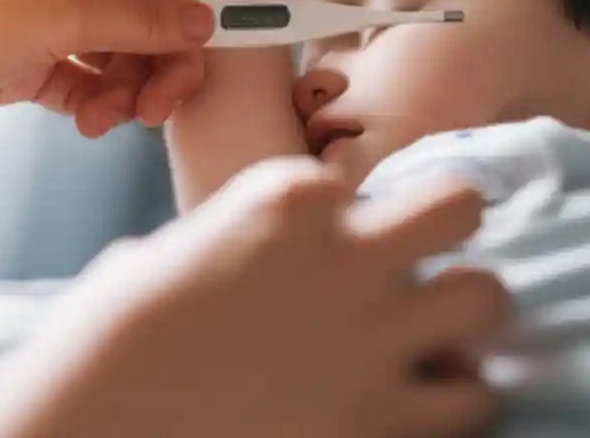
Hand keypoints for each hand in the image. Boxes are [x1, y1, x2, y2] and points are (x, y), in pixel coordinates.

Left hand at [0, 0, 309, 145]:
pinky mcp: (31, 64)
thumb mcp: (48, 18)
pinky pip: (93, 82)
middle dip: (172, 58)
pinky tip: (91, 122)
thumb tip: (200, 20)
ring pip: (128, 54)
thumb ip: (131, 21)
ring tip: (113, 118)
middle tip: (169, 100)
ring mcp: (49, 20)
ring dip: (133, 89)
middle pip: (157, 13)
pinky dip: (101, 103)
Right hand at [0, 160, 507, 437]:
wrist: (102, 424)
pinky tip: (409, 401)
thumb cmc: (106, 337)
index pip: (354, 177)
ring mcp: (375, 336)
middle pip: (458, 205)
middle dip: (443, 227)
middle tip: (410, 260)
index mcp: (285, 198)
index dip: (336, 214)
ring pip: (487, 295)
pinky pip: (474, 397)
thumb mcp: (161, 260)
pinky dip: (452, 398)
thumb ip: (225, 241)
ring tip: (420, 333)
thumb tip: (226, 256)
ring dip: (458, 313)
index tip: (313, 243)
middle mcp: (347, 253)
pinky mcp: (386, 418)